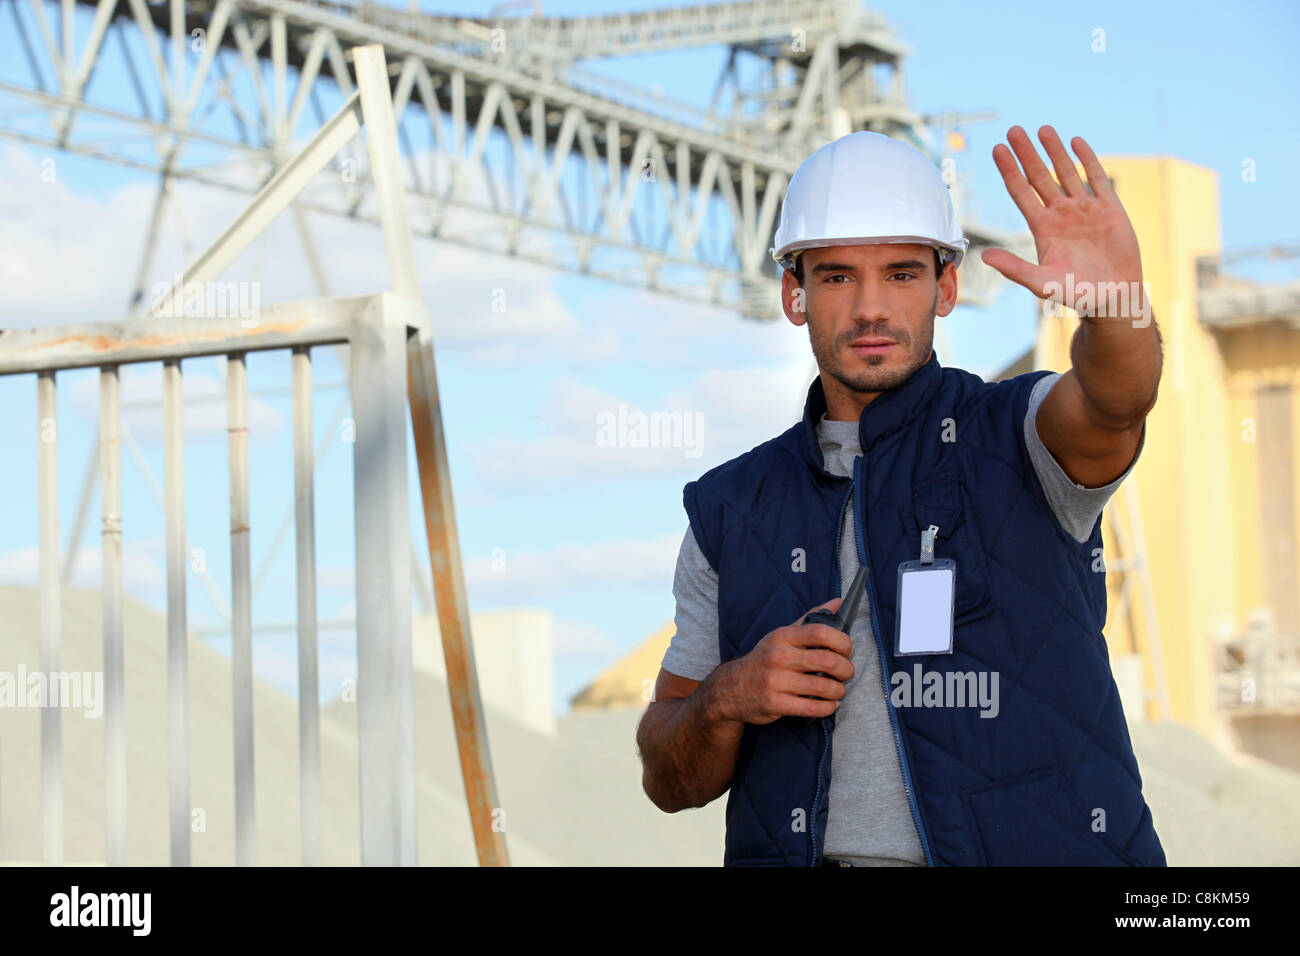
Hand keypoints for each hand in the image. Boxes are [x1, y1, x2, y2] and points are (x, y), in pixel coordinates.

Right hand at [711, 597, 854, 724]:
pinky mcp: (775, 704)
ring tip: (838, 690)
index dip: (842, 641)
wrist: (731, 688)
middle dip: (846, 669)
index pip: (821, 632)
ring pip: (823, 687)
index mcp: (783, 637)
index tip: (847, 650)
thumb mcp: (783, 635)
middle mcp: (779, 657)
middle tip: (846, 673)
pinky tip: (829, 704)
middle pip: (827, 661)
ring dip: (839, 691)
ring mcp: (776, 681)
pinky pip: (812, 708)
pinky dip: (828, 707)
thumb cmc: (764, 659)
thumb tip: (838, 602)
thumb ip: (811, 619)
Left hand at [981, 125, 1144, 320]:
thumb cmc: (1076, 293)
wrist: (1113, 297)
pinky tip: (1076, 142)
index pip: (1021, 192)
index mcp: (1042, 228)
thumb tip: (984, 257)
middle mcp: (1060, 214)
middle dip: (1027, 153)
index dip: (1010, 170)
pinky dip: (1087, 160)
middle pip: (1040, 177)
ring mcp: (1085, 209)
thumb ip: (1014, 269)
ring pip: (1067, 172)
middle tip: (1013, 130)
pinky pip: (1097, 178)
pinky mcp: (1110, 208)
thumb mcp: (1042, 282)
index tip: (997, 149)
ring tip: (1043, 129)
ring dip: (1055, 151)